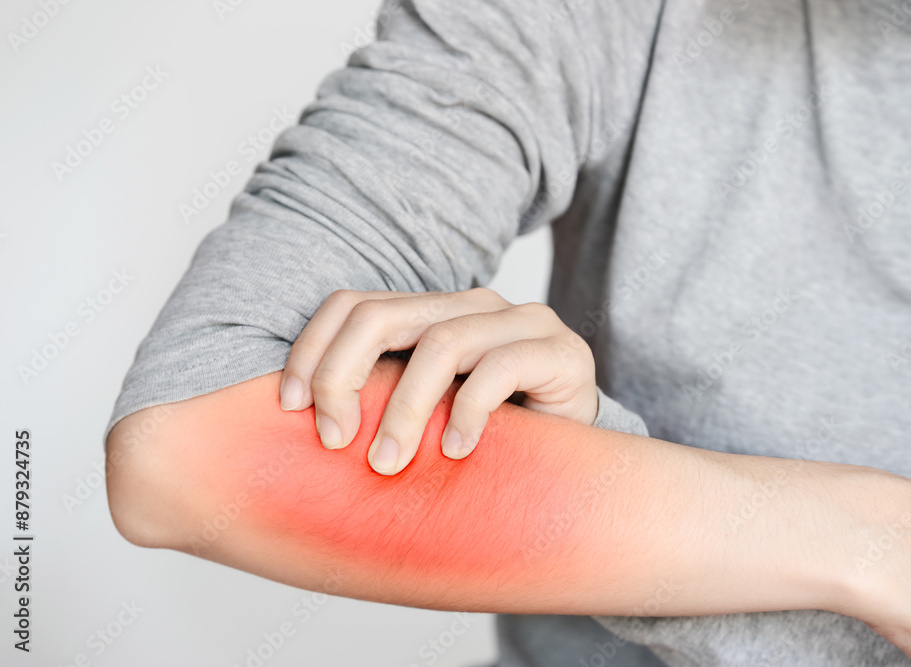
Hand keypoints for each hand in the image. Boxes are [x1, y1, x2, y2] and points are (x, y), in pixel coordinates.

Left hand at [279, 288, 597, 474]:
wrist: (578, 457)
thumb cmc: (491, 439)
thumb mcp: (423, 416)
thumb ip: (379, 403)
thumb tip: (295, 428)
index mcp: (432, 312)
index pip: (353, 305)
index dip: (312, 350)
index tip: (290, 408)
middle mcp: (471, 305)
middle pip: (383, 316)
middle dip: (344, 376)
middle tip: (334, 440)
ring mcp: (520, 321)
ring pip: (441, 344)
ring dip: (405, 409)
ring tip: (390, 463)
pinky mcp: (559, 351)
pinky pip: (500, 369)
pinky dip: (467, 412)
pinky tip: (455, 451)